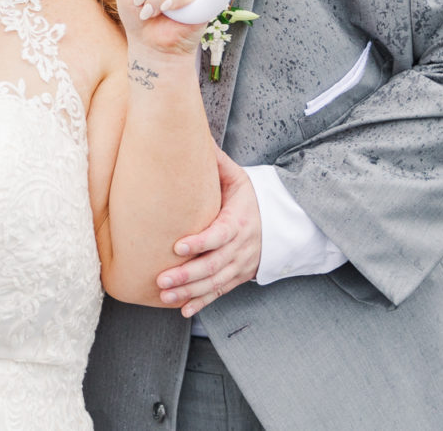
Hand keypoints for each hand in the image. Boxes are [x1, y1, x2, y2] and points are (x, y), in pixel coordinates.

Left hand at [156, 148, 261, 315]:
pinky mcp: (237, 276)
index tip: (177, 246)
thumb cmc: (251, 197)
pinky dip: (202, 302)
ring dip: (190, 291)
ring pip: (215, 282)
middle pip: (214, 264)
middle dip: (187, 275)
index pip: (219, 235)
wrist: (281, 222)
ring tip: (165, 294)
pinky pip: (220, 292)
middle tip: (161, 280)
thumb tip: (190, 133)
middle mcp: (241, 247)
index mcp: (239, 220)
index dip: (199, 243)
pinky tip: (183, 310)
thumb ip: (216, 163)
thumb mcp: (238, 178)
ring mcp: (240, 265)